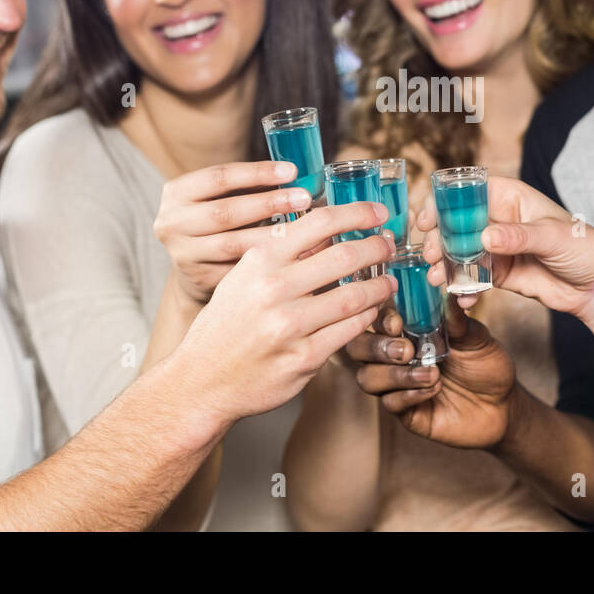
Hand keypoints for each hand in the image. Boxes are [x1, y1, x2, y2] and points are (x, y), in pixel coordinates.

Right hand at [154, 160, 315, 305]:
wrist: (194, 262)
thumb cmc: (218, 218)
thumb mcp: (221, 195)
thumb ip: (249, 185)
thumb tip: (297, 176)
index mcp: (176, 192)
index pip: (219, 177)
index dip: (257, 172)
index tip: (292, 170)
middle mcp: (171, 223)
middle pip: (225, 212)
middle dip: (268, 203)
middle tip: (303, 198)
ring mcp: (183, 254)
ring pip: (232, 245)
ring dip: (272, 235)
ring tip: (304, 227)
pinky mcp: (199, 278)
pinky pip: (238, 270)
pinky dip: (267, 262)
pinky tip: (294, 255)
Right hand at [180, 200, 397, 422]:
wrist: (204, 380)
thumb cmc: (228, 323)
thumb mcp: (244, 277)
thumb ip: (284, 254)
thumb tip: (333, 231)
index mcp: (260, 260)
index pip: (320, 222)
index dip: (357, 213)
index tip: (378, 213)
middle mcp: (274, 288)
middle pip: (345, 256)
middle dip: (377, 248)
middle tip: (389, 247)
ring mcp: (290, 326)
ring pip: (354, 297)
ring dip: (379, 286)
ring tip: (387, 282)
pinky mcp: (304, 358)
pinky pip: (349, 331)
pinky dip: (366, 318)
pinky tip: (370, 311)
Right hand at [345, 296, 516, 448]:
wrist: (503, 406)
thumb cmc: (486, 365)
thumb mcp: (476, 338)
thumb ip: (458, 320)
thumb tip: (448, 295)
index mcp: (408, 330)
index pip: (376, 318)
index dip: (379, 319)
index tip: (397, 322)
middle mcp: (395, 356)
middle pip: (358, 348)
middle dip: (376, 347)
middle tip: (406, 351)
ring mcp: (397, 385)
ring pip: (368, 378)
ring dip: (396, 375)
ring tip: (431, 373)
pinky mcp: (405, 412)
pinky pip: (390, 403)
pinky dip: (409, 395)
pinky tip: (433, 389)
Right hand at [415, 175, 593, 322]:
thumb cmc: (585, 249)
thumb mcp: (553, 237)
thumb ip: (518, 236)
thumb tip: (485, 236)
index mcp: (511, 197)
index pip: (468, 191)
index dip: (443, 202)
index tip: (428, 220)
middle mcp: (499, 220)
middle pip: (456, 223)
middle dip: (439, 239)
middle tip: (431, 256)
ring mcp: (497, 247)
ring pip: (460, 252)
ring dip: (445, 265)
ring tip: (438, 280)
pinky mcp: (499, 274)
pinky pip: (472, 278)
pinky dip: (463, 288)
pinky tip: (464, 299)